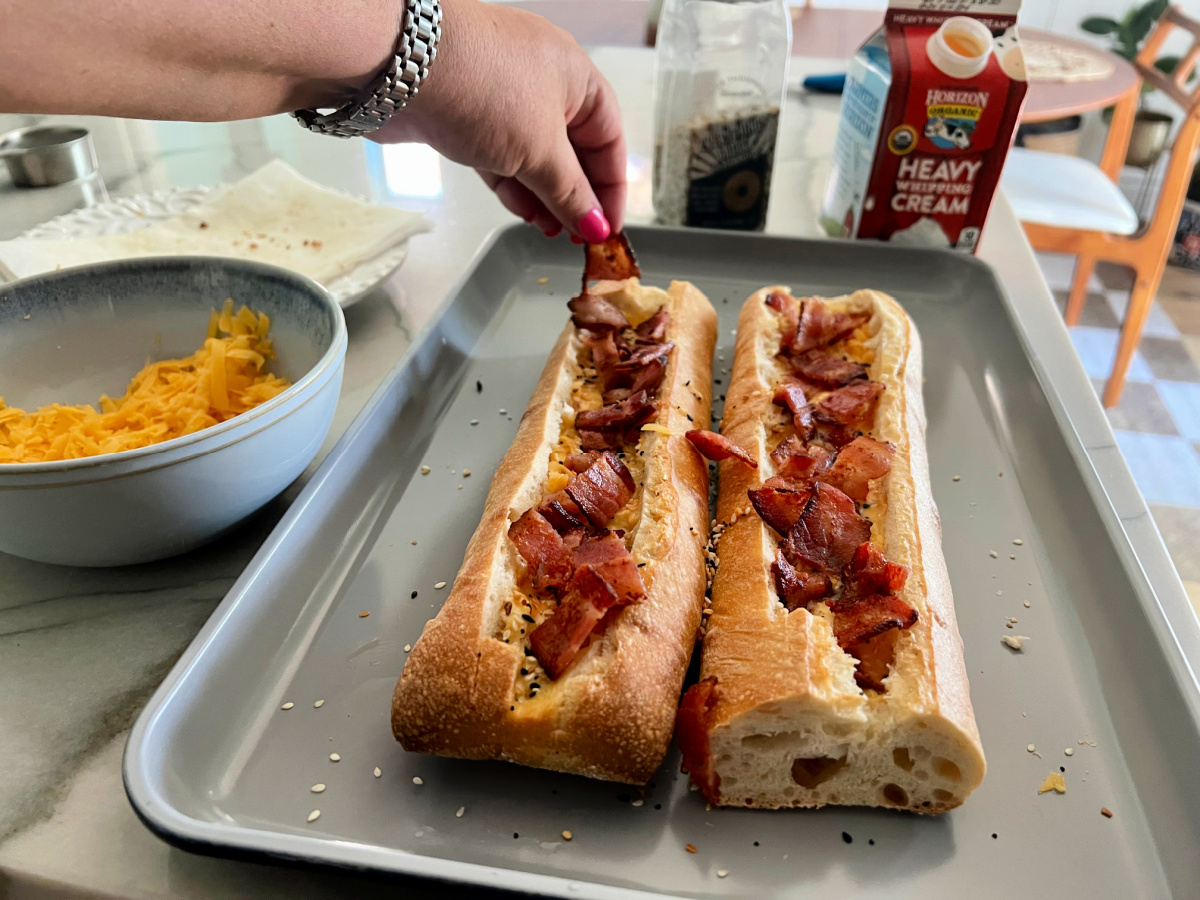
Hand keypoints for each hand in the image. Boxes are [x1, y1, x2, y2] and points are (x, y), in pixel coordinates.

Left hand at [371, 0, 624, 240]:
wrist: (397, 64)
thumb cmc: (479, 84)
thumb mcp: (539, 151)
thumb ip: (570, 193)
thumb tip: (594, 223)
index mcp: (575, 74)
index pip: (609, 137)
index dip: (612, 186)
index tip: (608, 226)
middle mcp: (542, 78)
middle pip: (572, 149)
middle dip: (575, 195)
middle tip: (579, 235)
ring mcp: (502, 95)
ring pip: (534, 155)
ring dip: (544, 196)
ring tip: (550, 230)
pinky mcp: (468, 112)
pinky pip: (501, 155)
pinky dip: (513, 184)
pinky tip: (523, 212)